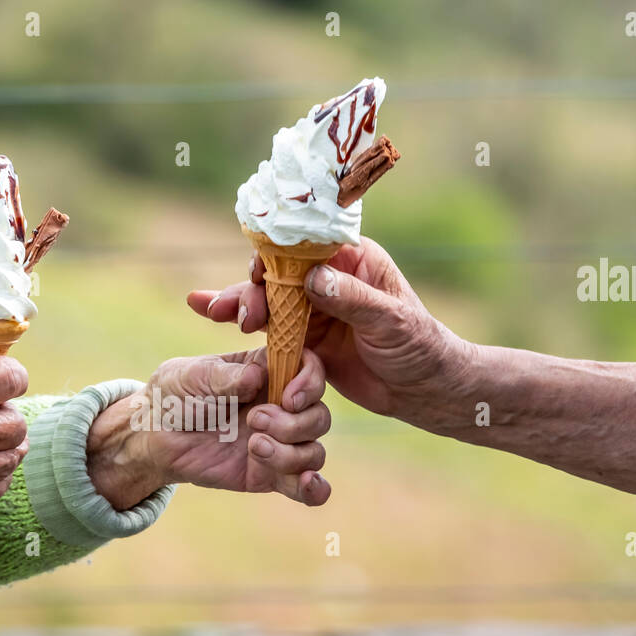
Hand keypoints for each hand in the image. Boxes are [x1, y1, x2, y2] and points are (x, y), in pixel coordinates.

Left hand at [86, 348, 332, 508]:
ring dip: (292, 453)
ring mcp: (279, 443)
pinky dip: (315, 488)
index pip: (310, 370)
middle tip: (254, 421)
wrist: (154, 437)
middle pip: (319, 415)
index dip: (310, 383)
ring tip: (253, 448)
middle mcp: (281, 407)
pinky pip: (307, 488)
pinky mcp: (271, 476)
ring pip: (314, 451)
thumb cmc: (174, 396)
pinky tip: (305, 483)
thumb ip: (225, 377)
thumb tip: (257, 378)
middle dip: (294, 423)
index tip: (288, 397)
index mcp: (268, 372)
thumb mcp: (192, 376)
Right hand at [186, 237, 469, 420]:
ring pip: (268, 298)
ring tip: (212, 311)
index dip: (276, 254)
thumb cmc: (419, 347)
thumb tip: (312, 277)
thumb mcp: (391, 320)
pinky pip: (271, 328)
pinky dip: (244, 324)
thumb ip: (352, 299)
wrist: (423, 390)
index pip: (307, 245)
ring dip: (240, 303)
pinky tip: (213, 316)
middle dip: (251, 286)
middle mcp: (329, 278)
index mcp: (353, 259)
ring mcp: (314, 308)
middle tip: (237, 311)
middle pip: (279, 271)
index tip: (257, 273)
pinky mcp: (305, 339)